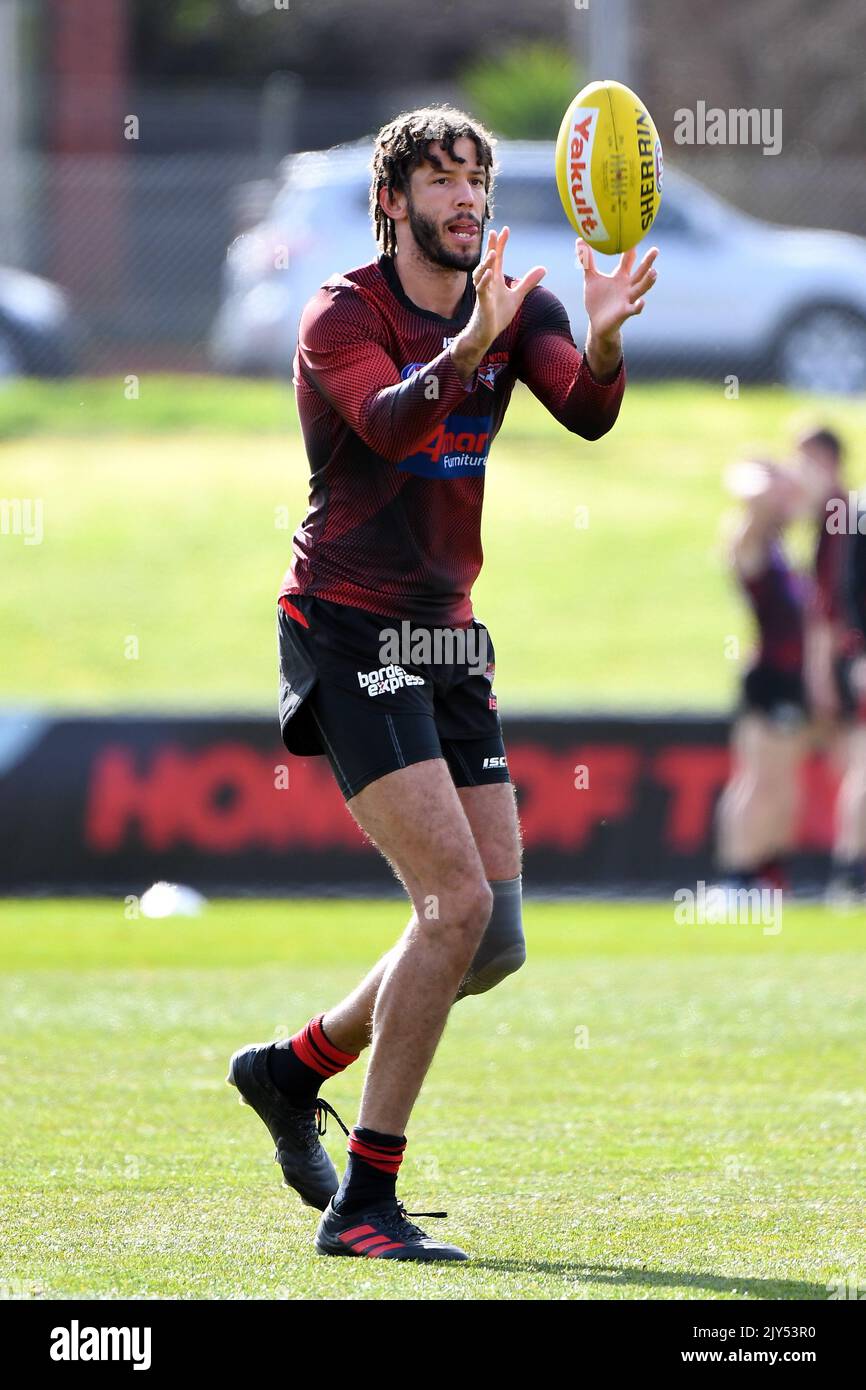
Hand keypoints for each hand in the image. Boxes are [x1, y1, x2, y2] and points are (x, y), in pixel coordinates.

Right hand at [452, 227, 544, 381]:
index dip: (502, 244)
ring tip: (494, 252)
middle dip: (492, 247)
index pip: (499, 258)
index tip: (506, 230)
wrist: (486, 332)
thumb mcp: (517, 296)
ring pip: (482, 274)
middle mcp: (488, 282)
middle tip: (494, 232)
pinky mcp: (482, 304)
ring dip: (487, 263)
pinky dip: (484, 282)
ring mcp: (484, 292)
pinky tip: (489, 274)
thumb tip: (543, 268)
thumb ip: (528, 282)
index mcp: (496, 279)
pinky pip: (481, 290)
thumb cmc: (497, 314)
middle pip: (489, 261)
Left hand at [578, 240, 658, 341]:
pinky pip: (634, 309)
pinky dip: (638, 306)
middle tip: (656, 250)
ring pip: (641, 289)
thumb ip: (586, 260)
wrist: (597, 323)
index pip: (628, 259)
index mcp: (620, 276)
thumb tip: (580, 240)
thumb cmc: (597, 300)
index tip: (635, 234)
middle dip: (648, 262)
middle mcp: (627, 286)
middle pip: (640, 272)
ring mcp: (628, 299)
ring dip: (648, 281)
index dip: (630, 248)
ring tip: (654, 272)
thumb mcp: (591, 278)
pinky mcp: (625, 312)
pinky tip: (642, 302)